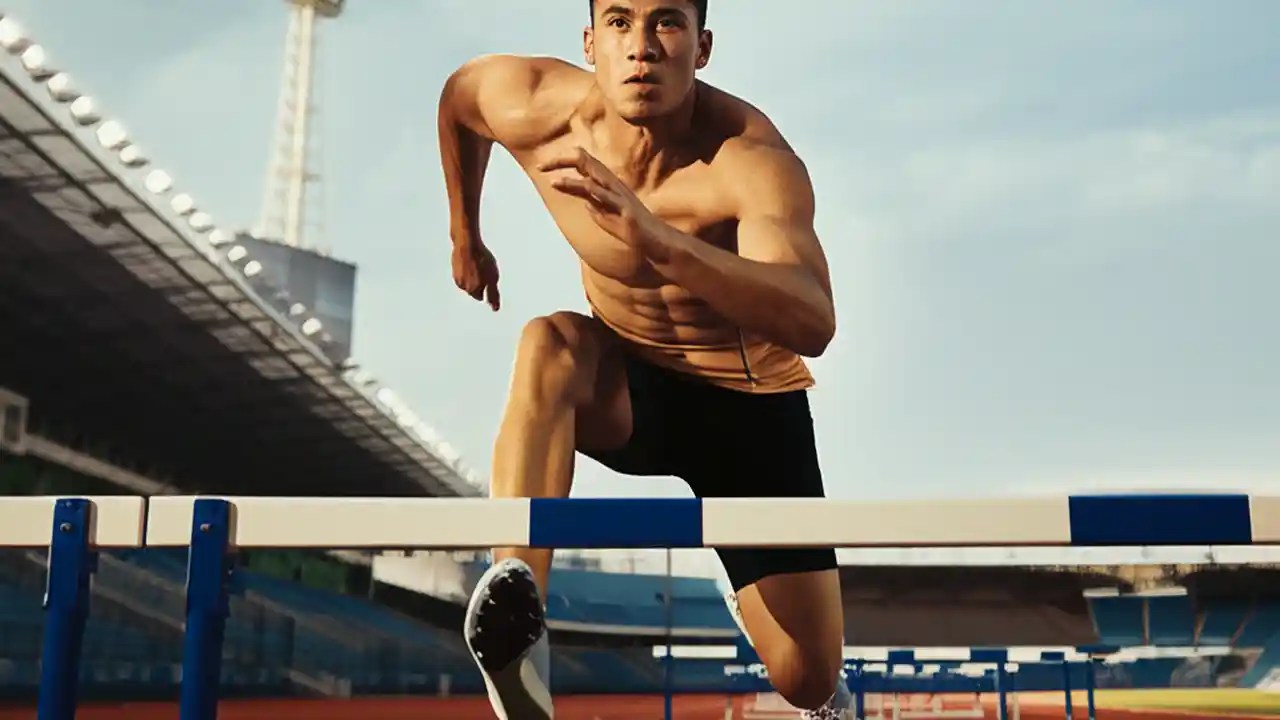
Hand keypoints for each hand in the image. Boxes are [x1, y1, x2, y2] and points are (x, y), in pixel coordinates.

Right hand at [451, 239, 500, 310]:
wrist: (467, 244)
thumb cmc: (482, 260)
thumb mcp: (493, 278)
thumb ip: (493, 295)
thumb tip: (495, 309)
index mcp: (473, 290)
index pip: (480, 297)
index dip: (486, 288)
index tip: (488, 280)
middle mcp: (463, 286)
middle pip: (472, 290)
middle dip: (478, 283)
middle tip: (484, 270)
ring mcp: (457, 277)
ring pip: (466, 281)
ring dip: (472, 276)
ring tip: (478, 264)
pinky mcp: (453, 268)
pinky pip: (461, 272)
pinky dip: (466, 269)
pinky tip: (470, 261)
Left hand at [539, 147, 664, 249]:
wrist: (657, 243)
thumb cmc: (633, 231)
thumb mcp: (608, 218)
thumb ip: (595, 207)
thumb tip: (583, 200)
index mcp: (609, 185)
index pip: (584, 165)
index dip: (563, 162)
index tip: (543, 167)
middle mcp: (614, 185)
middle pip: (586, 162)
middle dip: (562, 160)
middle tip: (541, 164)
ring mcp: (619, 196)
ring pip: (593, 176)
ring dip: (570, 174)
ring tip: (549, 175)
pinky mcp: (624, 210)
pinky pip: (603, 196)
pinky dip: (585, 188)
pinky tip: (569, 186)